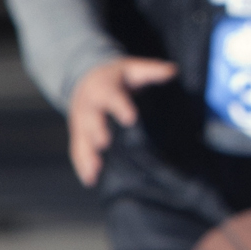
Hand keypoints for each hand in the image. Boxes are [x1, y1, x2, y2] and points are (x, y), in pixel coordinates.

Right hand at [67, 56, 177, 185]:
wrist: (86, 78)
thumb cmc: (116, 77)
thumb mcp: (133, 68)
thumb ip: (151, 70)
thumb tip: (173, 70)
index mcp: (103, 88)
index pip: (112, 96)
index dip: (120, 106)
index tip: (130, 118)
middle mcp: (88, 106)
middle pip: (90, 118)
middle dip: (97, 130)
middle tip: (105, 143)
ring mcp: (80, 121)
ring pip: (81, 138)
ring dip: (87, 154)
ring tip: (96, 170)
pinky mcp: (78, 134)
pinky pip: (77, 150)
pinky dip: (82, 165)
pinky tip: (90, 180)